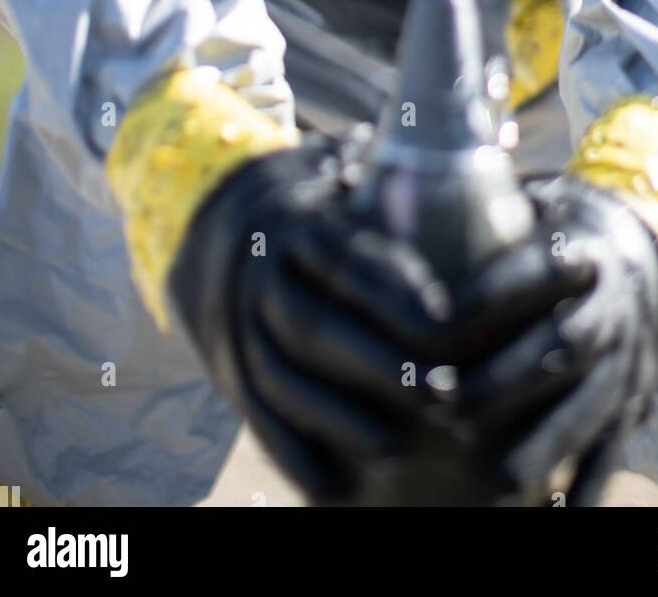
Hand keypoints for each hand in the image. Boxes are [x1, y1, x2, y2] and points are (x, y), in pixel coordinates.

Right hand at [169, 136, 450, 501]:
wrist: (212, 223)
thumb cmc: (312, 201)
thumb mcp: (338, 176)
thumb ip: (380, 184)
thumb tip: (424, 170)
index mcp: (295, 220)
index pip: (342, 256)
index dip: (390, 291)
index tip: (444, 323)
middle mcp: (259, 275)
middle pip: (309, 325)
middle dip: (374, 364)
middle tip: (440, 393)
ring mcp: (236, 325)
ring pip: (278, 377)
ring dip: (335, 418)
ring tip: (396, 447)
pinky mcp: (228, 368)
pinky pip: (253, 415)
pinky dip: (289, 453)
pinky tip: (331, 487)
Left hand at [450, 176, 657, 498]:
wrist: (634, 267)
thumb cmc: (544, 241)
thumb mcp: (519, 213)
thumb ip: (458, 214)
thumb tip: (355, 188)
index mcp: (581, 252)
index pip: (541, 268)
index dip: (495, 292)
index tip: (441, 318)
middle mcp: (608, 306)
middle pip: (566, 344)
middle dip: (506, 377)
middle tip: (442, 401)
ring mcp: (625, 360)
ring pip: (592, 403)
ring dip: (544, 442)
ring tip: (494, 479)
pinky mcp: (631, 406)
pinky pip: (613, 449)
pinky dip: (586, 487)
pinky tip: (555, 518)